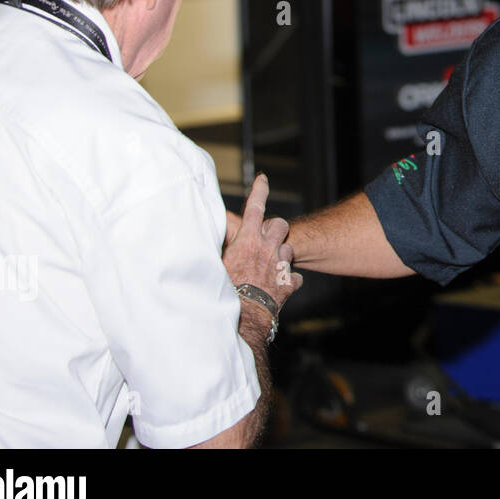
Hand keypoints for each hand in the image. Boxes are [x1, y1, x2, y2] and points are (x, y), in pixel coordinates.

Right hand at [223, 174, 301, 308]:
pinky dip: (287, 281)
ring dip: (280, 255)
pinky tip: (276, 287)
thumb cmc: (223, 292)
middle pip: (280, 225)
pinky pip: (294, 277)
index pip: (255, 207)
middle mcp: (267, 249)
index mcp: (247, 241)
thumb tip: (205, 235)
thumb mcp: (214, 264)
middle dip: (274, 229)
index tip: (263, 179)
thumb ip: (216, 246)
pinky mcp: (289, 284)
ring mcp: (280, 266)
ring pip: (289, 250)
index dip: (259, 191)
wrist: (243, 319)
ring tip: (266, 267)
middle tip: (264, 240)